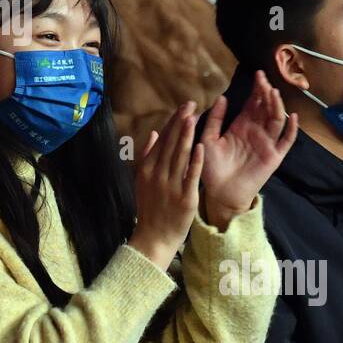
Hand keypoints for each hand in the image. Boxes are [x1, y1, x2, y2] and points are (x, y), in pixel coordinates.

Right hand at [128, 102, 204, 268]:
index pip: (162, 140)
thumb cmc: (150, 208)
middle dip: (181, 123)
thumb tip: (154, 133)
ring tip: (194, 118)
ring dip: (187, 136)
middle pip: (171, 144)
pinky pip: (190, 176)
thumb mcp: (142, 180)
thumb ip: (147, 156)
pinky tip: (200, 146)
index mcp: (147, 168)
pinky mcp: (184, 198)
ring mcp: (171, 186)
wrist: (153, 238)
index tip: (182, 107)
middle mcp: (157, 174)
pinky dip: (195, 161)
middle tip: (191, 105)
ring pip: (180, 156)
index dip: (173, 122)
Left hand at [198, 71, 297, 230]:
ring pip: (276, 120)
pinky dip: (291, 129)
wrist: (219, 192)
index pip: (252, 103)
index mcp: (241, 126)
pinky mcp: (273, 157)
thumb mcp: (208, 139)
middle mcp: (256, 132)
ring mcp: (266, 143)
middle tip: (264, 80)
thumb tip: (221, 96)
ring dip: (277, 106)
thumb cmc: (211, 166)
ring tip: (273, 93)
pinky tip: (292, 117)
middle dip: (266, 93)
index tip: (258, 75)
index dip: (256, 90)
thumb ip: (215, 119)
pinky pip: (286, 141)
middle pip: (266, 108)